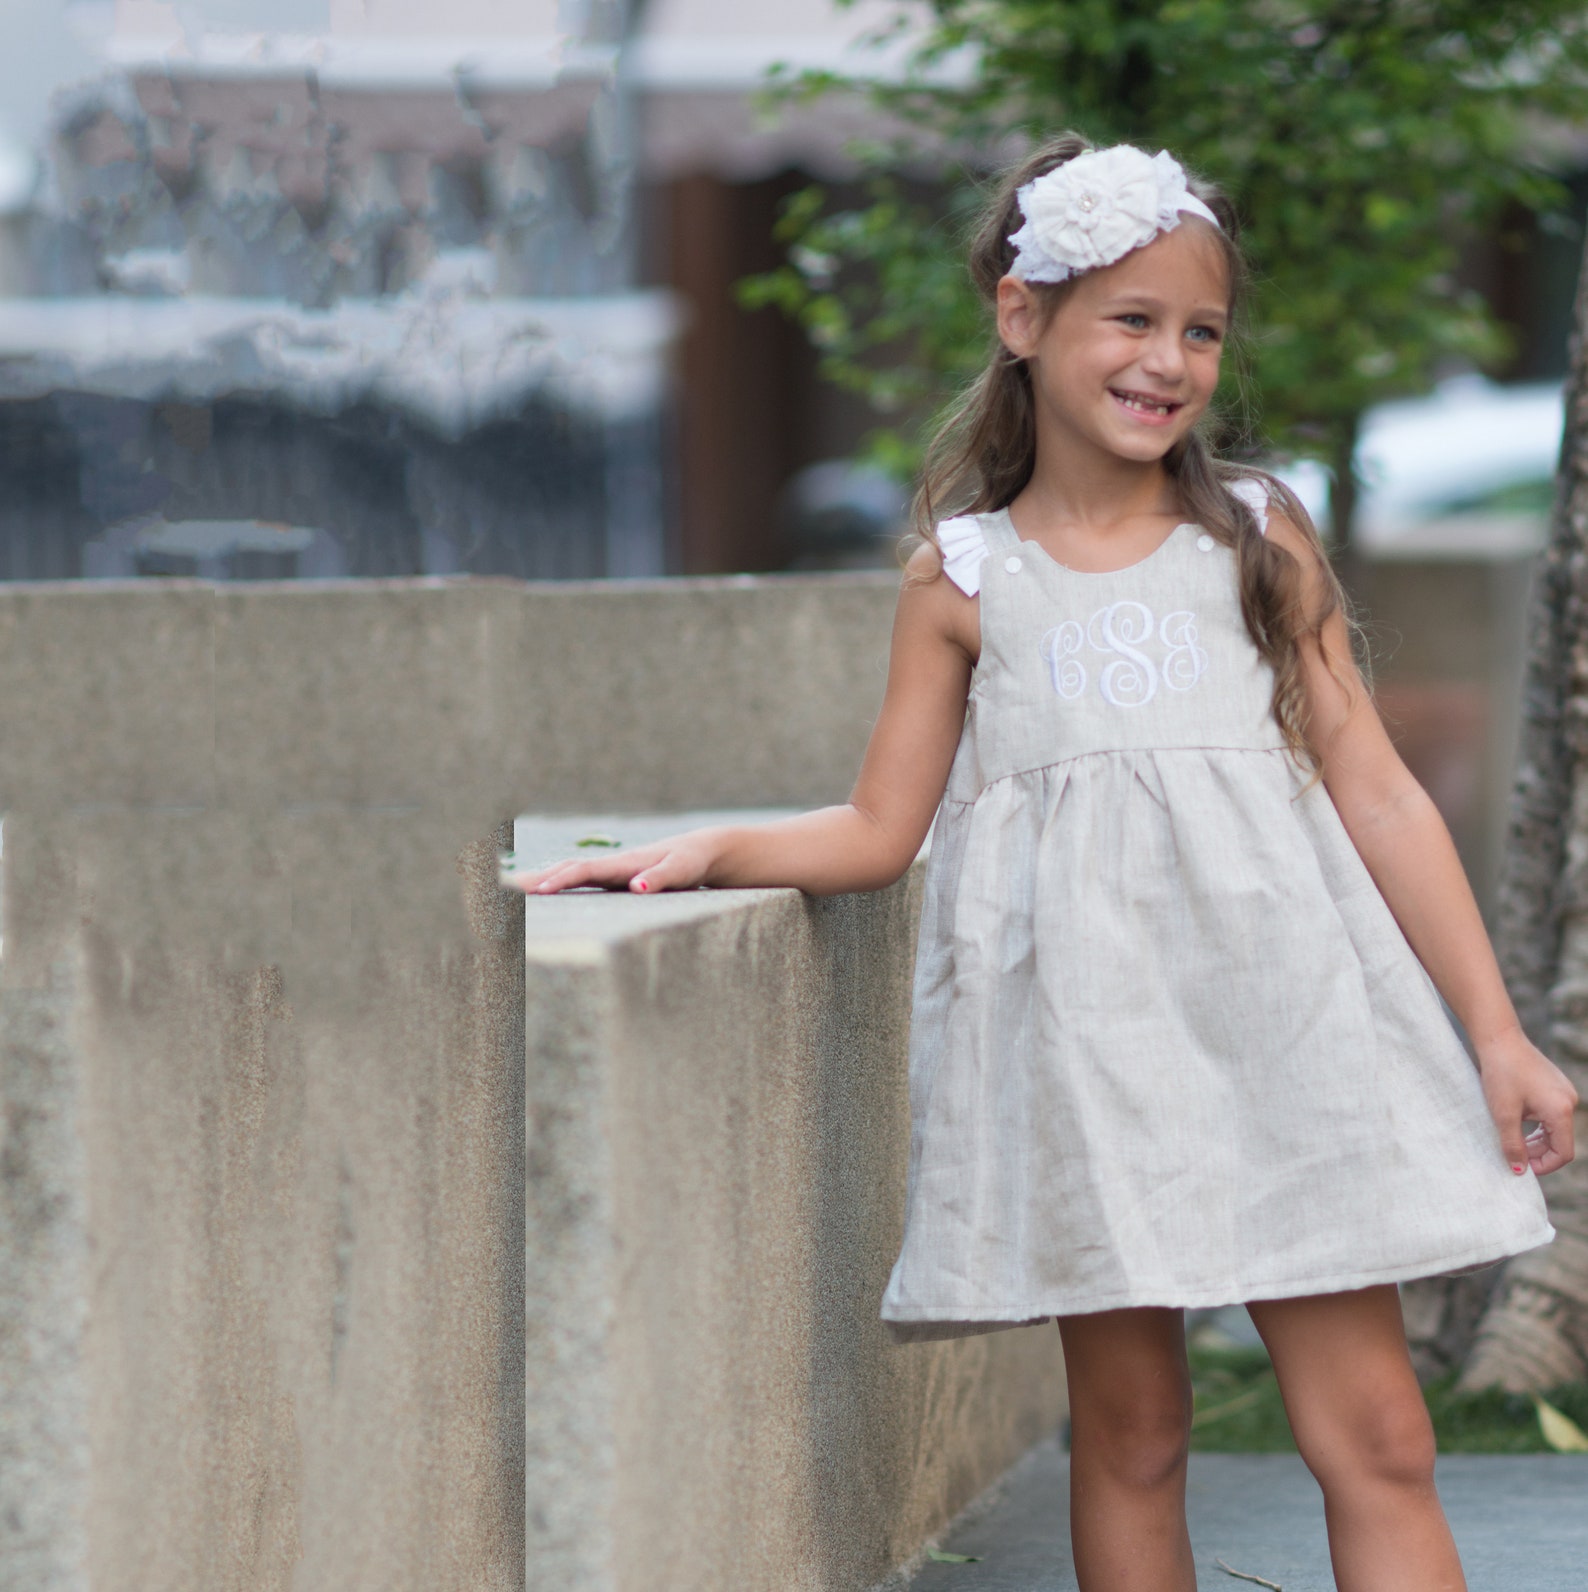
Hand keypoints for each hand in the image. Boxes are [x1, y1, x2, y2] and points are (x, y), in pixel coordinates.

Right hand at [505, 828, 724, 895]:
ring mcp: (607, 872)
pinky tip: (535, 892)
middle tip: (496, 891)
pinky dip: (551, 884)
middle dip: (532, 880)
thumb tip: (636, 887)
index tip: (536, 892)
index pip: (583, 871)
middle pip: (564, 870)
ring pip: (565, 873)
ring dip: (537, 881)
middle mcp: (609, 866)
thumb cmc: (691, 862)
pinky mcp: (609, 879)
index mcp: (622, 864)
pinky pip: (574, 880)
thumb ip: (661, 878)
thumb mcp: (682, 871)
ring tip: (504, 892)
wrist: (698, 850)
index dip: (559, 881)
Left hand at [1476, 1027, 1578, 1177]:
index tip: (1521, 1168)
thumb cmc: (1501, 1074)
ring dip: (1535, 1138)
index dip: (1543, 1166)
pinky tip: (1516, 1120)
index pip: (1563, 1153)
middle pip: (1559, 1141)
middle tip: (1511, 1154)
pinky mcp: (1556, 1086)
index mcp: (1561, 1111)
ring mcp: (1564, 1092)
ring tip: (1511, 1138)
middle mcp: (1569, 1101)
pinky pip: (1551, 1114)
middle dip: (1537, 1152)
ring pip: (1554, 1128)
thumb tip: (1518, 1171)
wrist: (1499, 1039)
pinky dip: (1536, 1123)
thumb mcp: (1503, 1114)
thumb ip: (1512, 1145)